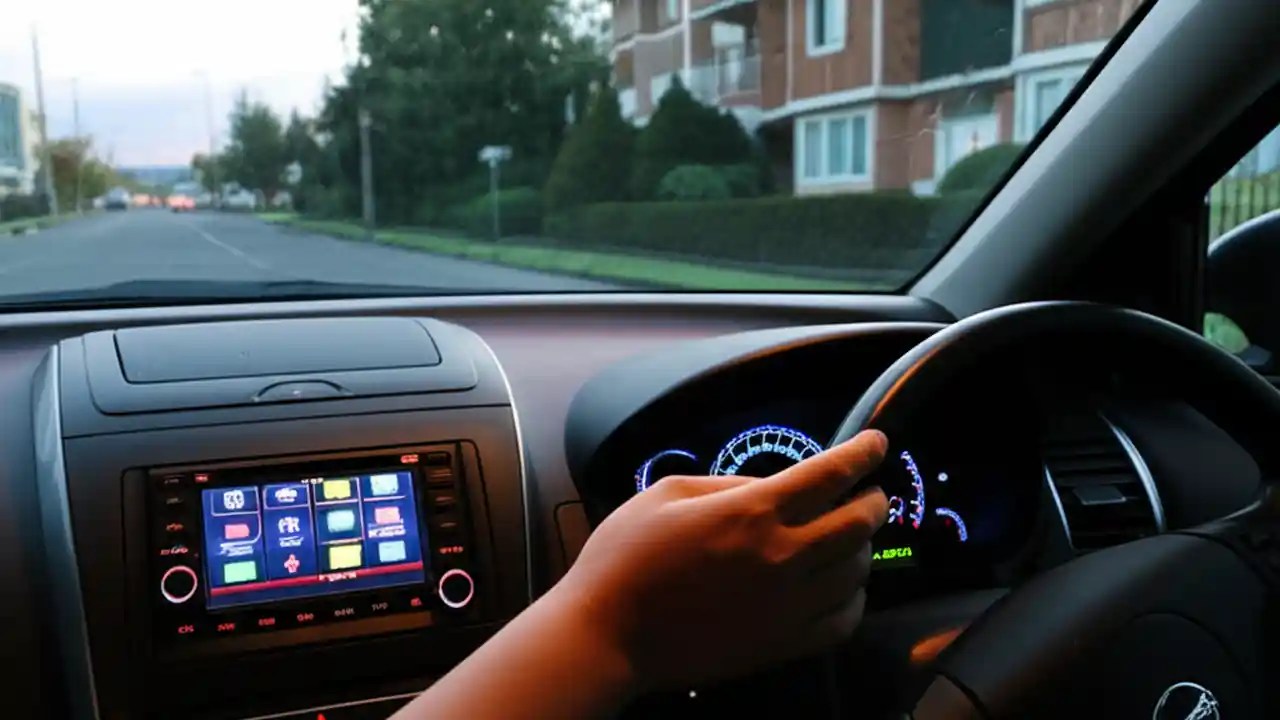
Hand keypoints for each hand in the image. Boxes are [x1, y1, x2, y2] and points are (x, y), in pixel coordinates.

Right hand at [554, 430, 889, 690]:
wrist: (606, 634)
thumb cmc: (624, 559)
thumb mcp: (666, 494)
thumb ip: (725, 483)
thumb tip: (765, 487)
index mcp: (750, 511)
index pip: (830, 473)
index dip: (863, 454)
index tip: (877, 444)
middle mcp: (780, 556)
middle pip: (858, 522)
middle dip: (873, 500)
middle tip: (871, 493)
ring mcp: (786, 605)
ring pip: (856, 571)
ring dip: (862, 548)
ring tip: (851, 539)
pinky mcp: (782, 644)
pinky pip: (843, 621)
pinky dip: (854, 599)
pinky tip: (842, 589)